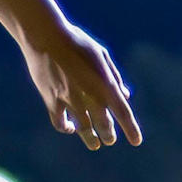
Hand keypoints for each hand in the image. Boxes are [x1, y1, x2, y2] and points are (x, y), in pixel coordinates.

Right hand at [17, 18, 142, 148]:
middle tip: (110, 140)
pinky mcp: (52, 100)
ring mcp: (70, 100)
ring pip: (84, 128)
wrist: (44, 36)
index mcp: (105, 83)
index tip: (136, 141)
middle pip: (104, 124)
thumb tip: (124, 96)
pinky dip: (67, 128)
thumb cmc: (75, 42)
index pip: (123, 113)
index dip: (131, 129)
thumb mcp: (100, 55)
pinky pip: (60, 122)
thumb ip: (114, 77)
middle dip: (109, 135)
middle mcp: (90, 95)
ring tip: (95, 144)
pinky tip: (70, 127)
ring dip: (91, 138)